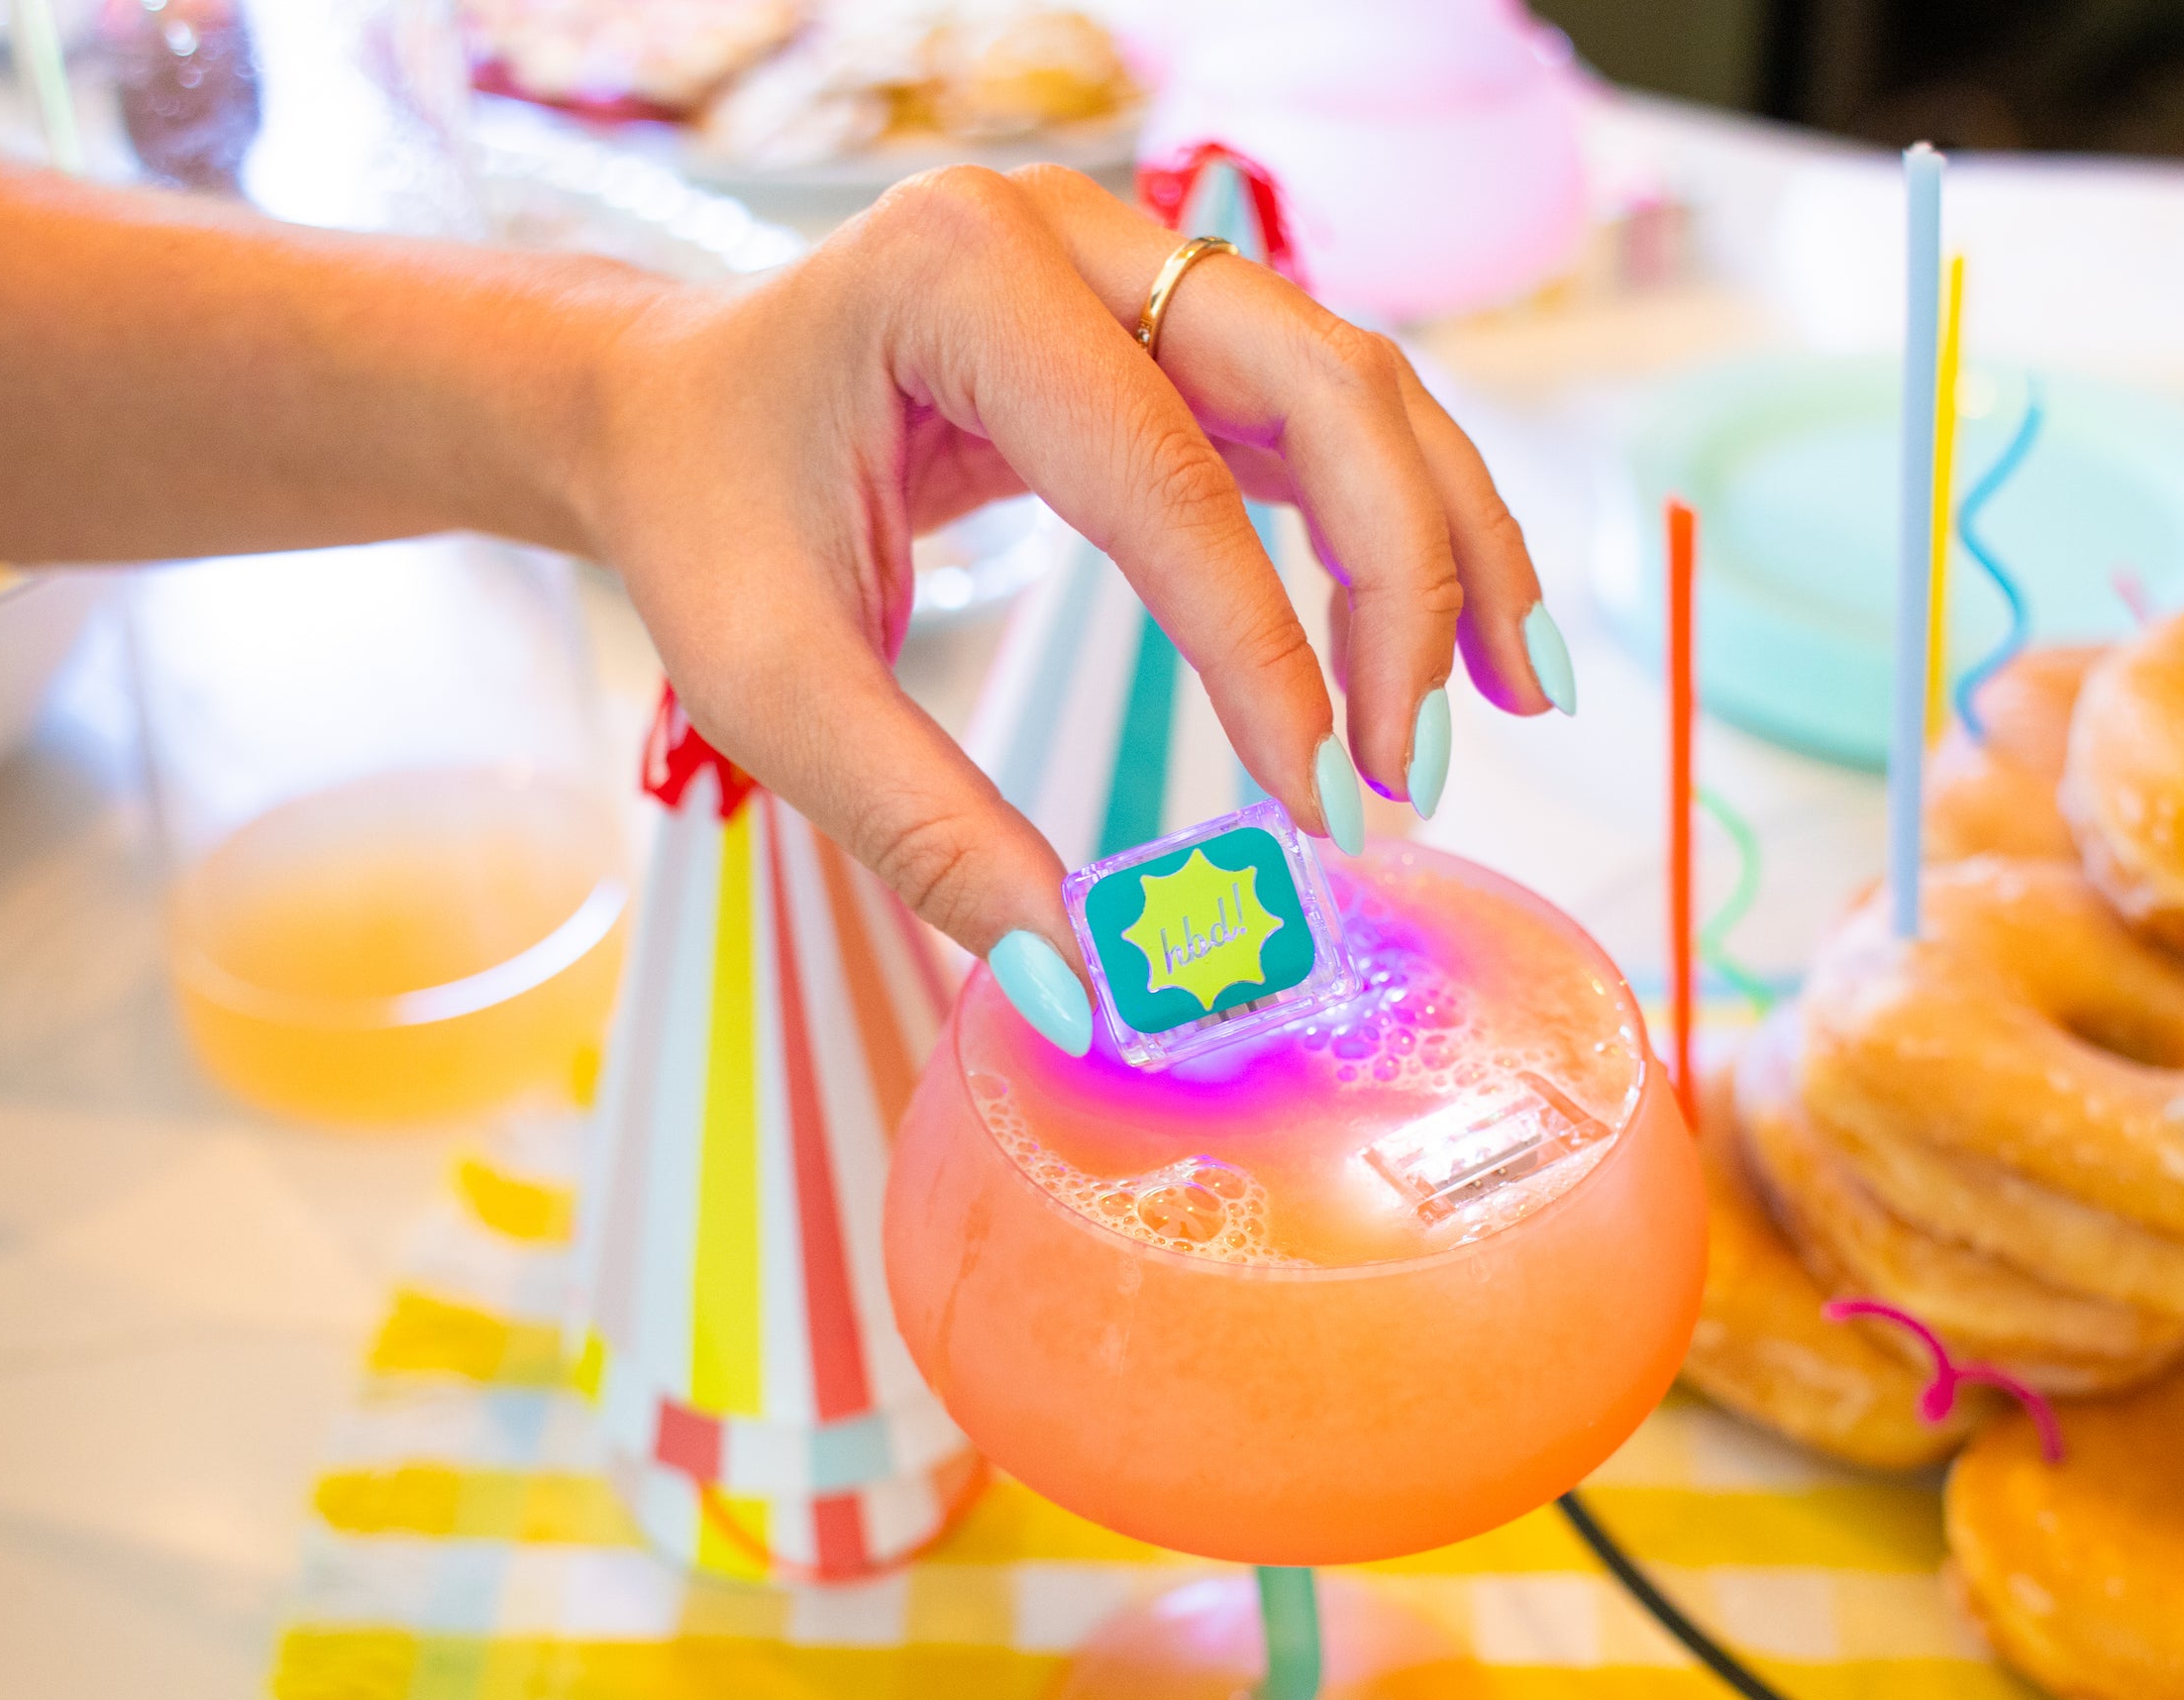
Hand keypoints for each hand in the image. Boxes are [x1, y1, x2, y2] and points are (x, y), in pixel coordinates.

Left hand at [570, 165, 1569, 1040]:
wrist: (664, 411)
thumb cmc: (707, 523)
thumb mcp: (772, 686)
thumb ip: (920, 826)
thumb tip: (1080, 980)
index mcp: (960, 276)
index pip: (1168, 473)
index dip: (1267, 649)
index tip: (1322, 806)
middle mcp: (1074, 235)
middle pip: (1324, 384)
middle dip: (1407, 581)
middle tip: (1418, 769)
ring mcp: (1138, 265)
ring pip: (1361, 391)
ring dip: (1451, 547)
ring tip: (1518, 702)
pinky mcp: (1175, 326)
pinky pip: (1330, 419)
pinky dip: (1409, 528)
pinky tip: (1458, 645)